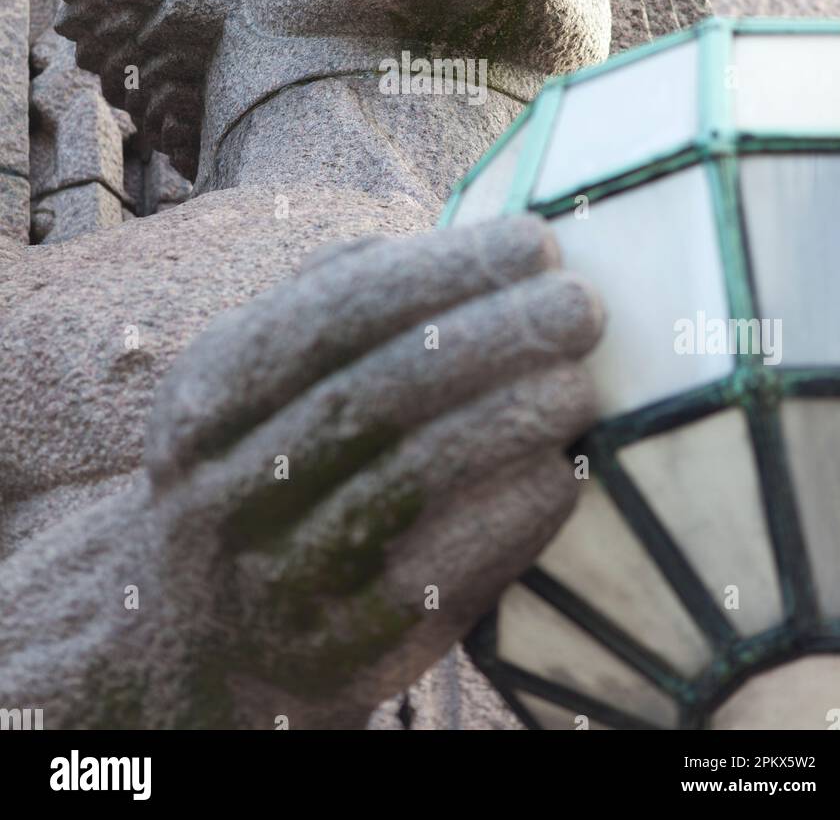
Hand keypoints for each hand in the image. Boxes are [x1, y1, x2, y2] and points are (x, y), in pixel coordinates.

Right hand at [145, 216, 602, 727]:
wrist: (203, 631)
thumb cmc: (261, 460)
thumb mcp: (255, 377)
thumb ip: (329, 299)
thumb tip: (449, 241)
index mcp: (204, 400)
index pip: (328, 317)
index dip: (437, 274)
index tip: (534, 241)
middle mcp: (223, 490)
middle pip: (370, 397)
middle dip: (489, 339)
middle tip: (582, 305)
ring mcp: (274, 579)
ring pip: (403, 485)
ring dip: (506, 423)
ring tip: (581, 381)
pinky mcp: (335, 653)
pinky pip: (434, 577)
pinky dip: (505, 520)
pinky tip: (560, 472)